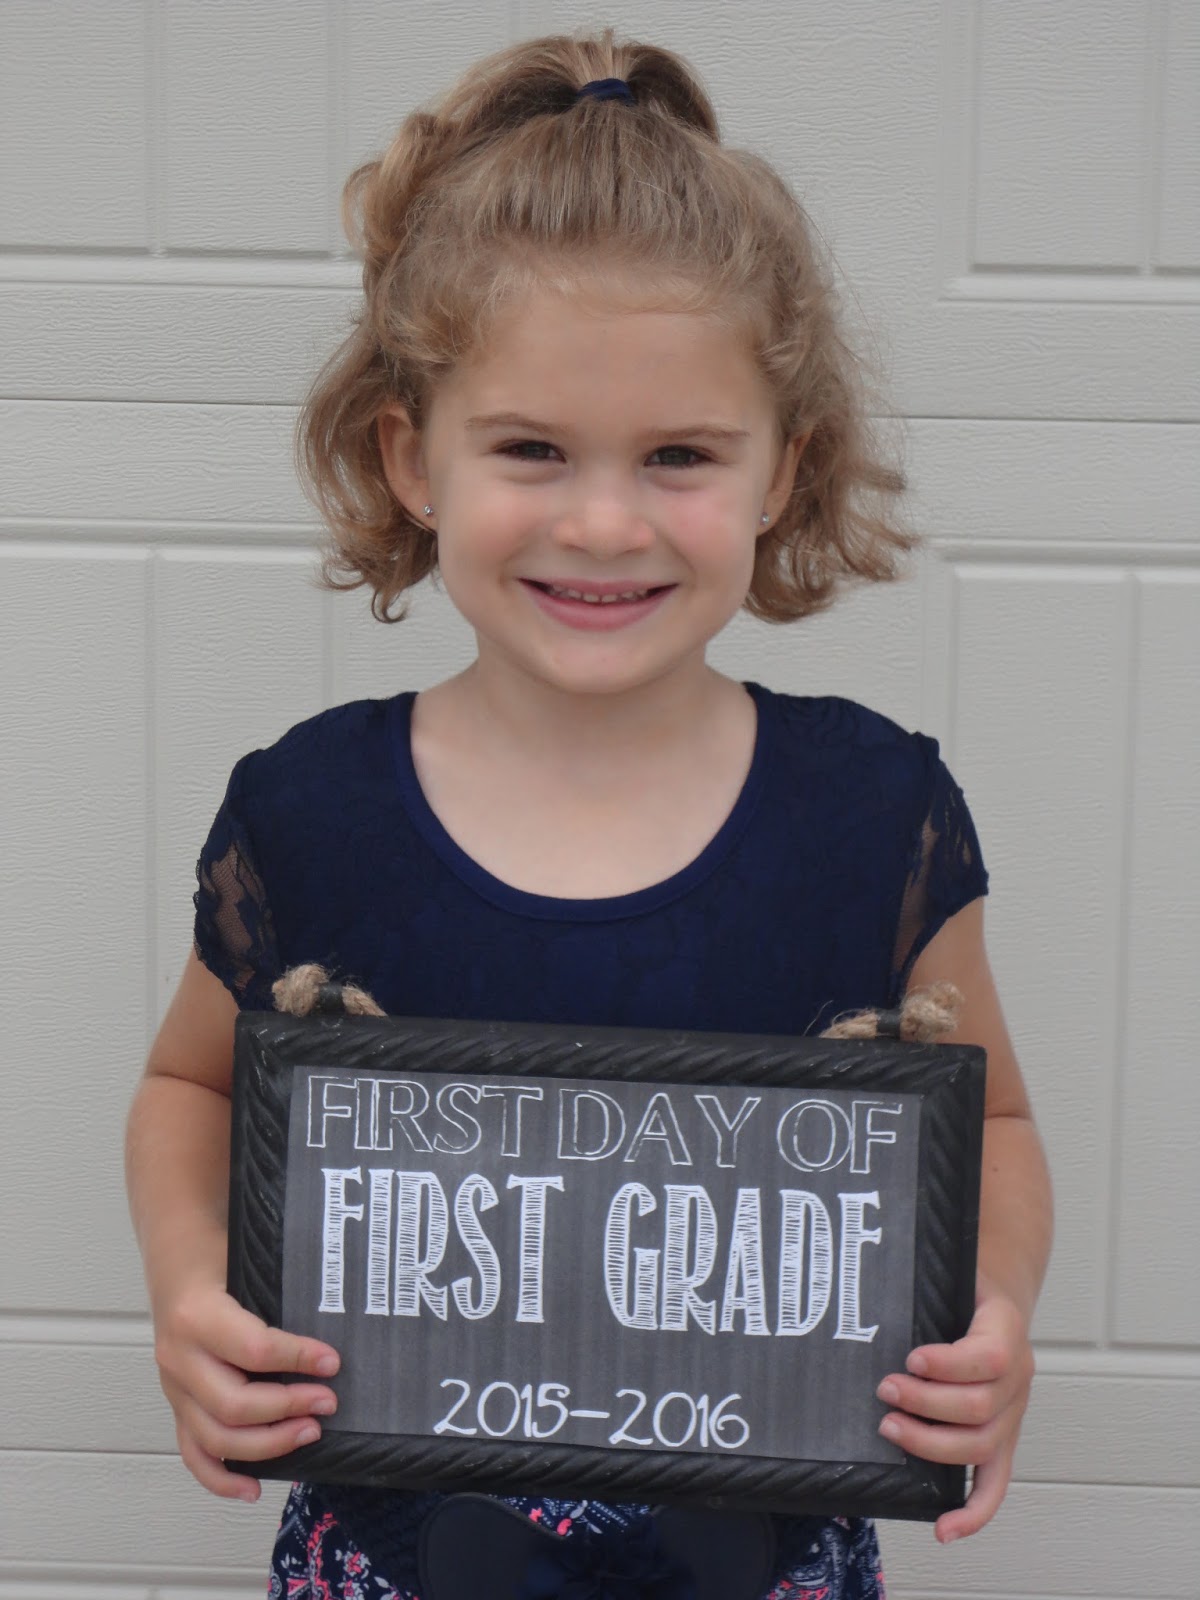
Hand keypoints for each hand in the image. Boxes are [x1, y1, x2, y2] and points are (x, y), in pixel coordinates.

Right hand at [153, 1273, 340, 1501]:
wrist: (174, 1256)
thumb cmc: (216, 1256)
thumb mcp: (245, 1262)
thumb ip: (278, 1296)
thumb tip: (330, 1336)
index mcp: (196, 1315)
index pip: (254, 1349)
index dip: (298, 1359)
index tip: (333, 1362)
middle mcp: (178, 1356)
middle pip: (233, 1404)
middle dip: (288, 1408)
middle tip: (328, 1401)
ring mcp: (173, 1387)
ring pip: (215, 1437)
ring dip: (268, 1444)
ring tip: (309, 1432)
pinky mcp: (176, 1405)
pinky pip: (193, 1452)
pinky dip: (221, 1478)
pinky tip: (253, 1489)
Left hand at [875, 1279, 1034, 1541]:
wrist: (1000, 1299)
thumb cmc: (965, 1289)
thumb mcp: (954, 1274)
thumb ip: (926, 1283)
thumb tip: (873, 1288)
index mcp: (1006, 1331)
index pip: (988, 1357)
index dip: (948, 1364)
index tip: (911, 1359)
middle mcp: (1018, 1377)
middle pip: (978, 1408)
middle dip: (925, 1404)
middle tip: (884, 1389)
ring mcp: (1012, 1413)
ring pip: (982, 1444)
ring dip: (931, 1444)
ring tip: (889, 1426)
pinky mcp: (1003, 1440)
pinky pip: (996, 1484)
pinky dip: (974, 1512)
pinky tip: (944, 1529)